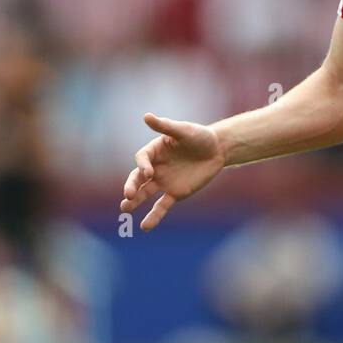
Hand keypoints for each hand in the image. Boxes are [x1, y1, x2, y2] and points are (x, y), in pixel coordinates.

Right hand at [120, 113, 225, 229]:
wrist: (217, 150)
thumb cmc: (199, 136)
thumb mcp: (184, 130)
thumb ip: (165, 126)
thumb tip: (146, 116)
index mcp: (155, 151)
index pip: (142, 159)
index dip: (143, 166)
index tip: (148, 172)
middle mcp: (155, 167)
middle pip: (138, 178)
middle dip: (132, 186)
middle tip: (127, 195)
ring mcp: (164, 181)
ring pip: (145, 193)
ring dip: (135, 202)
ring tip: (124, 209)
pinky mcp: (175, 193)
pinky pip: (161, 206)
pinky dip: (154, 216)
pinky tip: (145, 226)